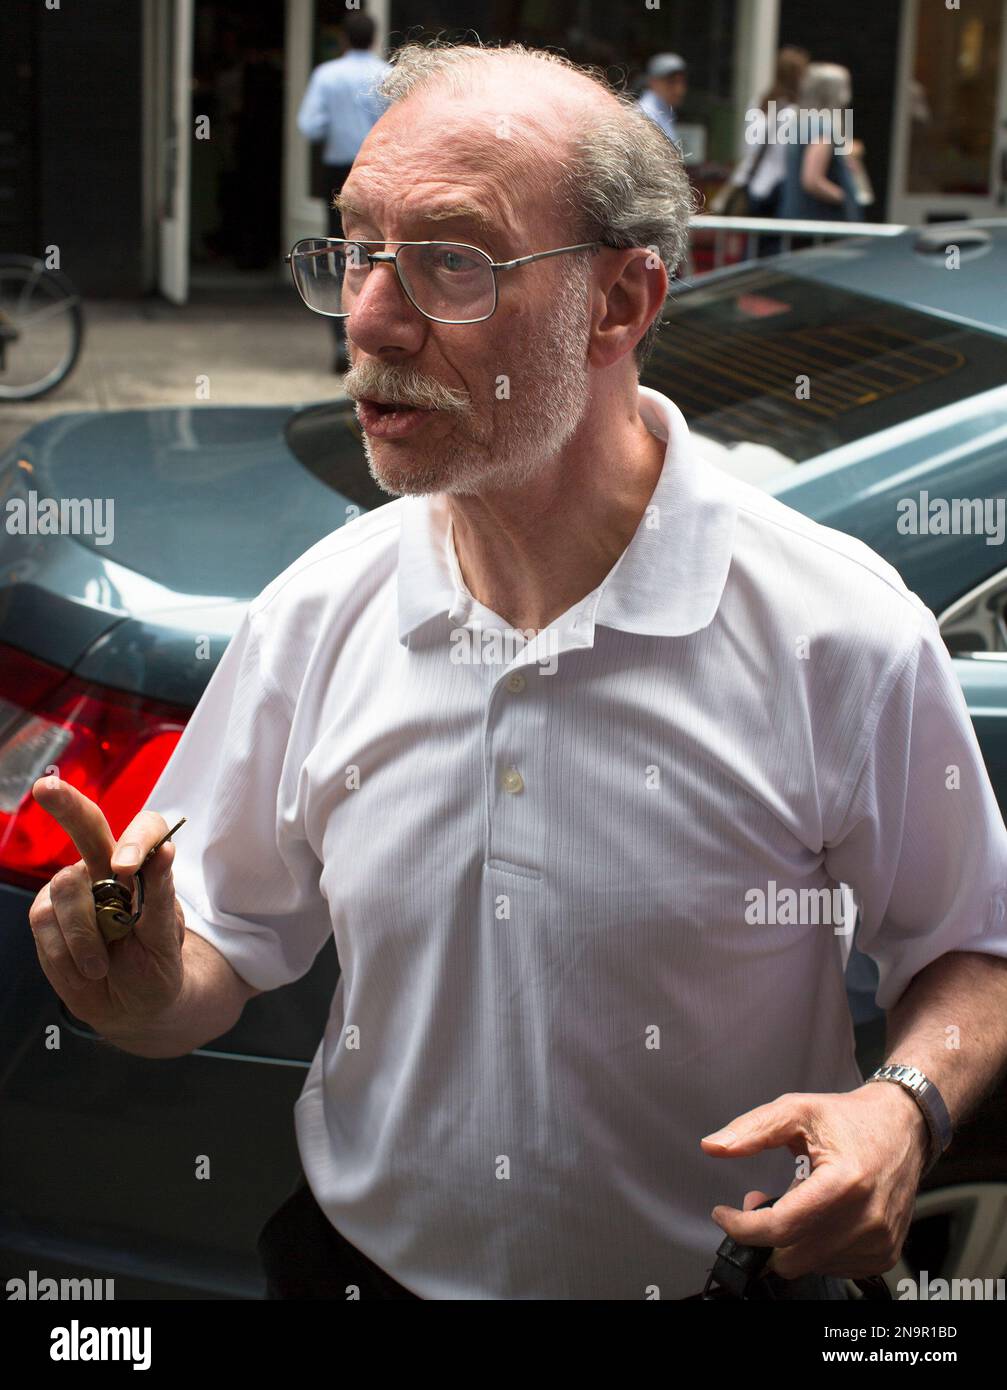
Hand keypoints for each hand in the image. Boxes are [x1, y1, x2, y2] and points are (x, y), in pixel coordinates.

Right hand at [27, 776, 185, 1038]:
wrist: (129, 1006)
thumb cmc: (154, 966)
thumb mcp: (165, 940)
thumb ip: (162, 897)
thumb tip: (165, 851)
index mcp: (145, 868)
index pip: (145, 829)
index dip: (136, 839)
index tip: (127, 867)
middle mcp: (104, 868)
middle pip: (86, 823)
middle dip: (65, 803)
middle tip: (47, 788)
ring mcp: (71, 890)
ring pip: (63, 887)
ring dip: (84, 935)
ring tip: (102, 964)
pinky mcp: (45, 914)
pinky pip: (42, 921)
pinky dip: (64, 952)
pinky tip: (84, 966)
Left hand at [700, 1084, 930, 1277]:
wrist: (903, 1128)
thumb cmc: (849, 1119)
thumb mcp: (796, 1110)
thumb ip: (752, 1130)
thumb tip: (713, 1146)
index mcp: (844, 1182)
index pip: (781, 1228)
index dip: (742, 1227)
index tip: (724, 1214)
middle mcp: (867, 1218)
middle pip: (791, 1257)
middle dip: (765, 1234)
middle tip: (761, 1201)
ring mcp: (879, 1241)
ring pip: (809, 1266)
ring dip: (791, 1240)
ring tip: (796, 1201)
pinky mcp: (885, 1254)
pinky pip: (833, 1268)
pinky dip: (816, 1247)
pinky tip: (819, 1216)